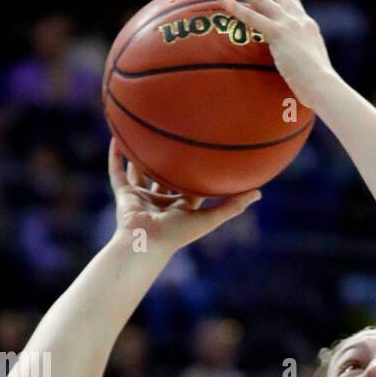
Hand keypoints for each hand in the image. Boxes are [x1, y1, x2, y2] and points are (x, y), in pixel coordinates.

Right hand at [107, 142, 259, 255]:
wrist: (146, 243)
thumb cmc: (178, 235)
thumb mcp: (210, 218)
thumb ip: (233, 206)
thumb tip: (259, 193)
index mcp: (182, 206)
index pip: (192, 185)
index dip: (199, 171)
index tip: (206, 153)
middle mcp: (162, 201)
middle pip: (166, 176)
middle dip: (169, 161)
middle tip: (174, 136)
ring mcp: (142, 197)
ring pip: (140, 171)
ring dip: (140, 156)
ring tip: (142, 133)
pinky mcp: (124, 194)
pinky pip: (117, 172)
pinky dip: (115, 156)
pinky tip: (117, 137)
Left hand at [220, 0, 334, 110]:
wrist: (324, 86)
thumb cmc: (321, 89)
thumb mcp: (316, 73)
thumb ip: (308, 70)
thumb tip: (307, 86)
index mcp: (309, 30)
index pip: (299, 9)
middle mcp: (299, 22)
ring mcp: (288, 25)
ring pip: (261, 0)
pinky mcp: (278, 32)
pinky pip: (251, 17)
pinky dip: (235, 7)